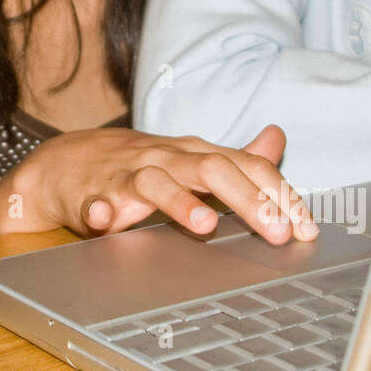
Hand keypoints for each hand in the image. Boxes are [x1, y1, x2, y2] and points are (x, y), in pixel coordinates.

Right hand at [0, 125, 316, 241]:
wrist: (64, 164)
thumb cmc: (135, 166)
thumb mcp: (190, 158)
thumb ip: (237, 157)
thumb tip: (278, 139)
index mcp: (195, 154)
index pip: (246, 166)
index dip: (279, 194)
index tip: (305, 227)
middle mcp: (167, 159)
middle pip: (211, 170)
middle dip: (248, 200)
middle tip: (276, 231)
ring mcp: (127, 175)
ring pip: (156, 182)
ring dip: (179, 203)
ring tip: (205, 226)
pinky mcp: (92, 194)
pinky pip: (96, 202)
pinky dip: (101, 211)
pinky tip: (106, 221)